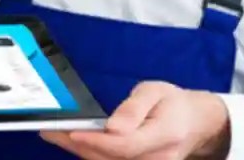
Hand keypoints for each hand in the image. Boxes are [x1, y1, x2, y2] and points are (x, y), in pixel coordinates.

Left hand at [41, 82, 229, 159]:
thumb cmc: (172, 102)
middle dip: (77, 146)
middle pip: (110, 159)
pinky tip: (73, 142)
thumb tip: (112, 126)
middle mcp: (157, 158)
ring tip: (54, 134)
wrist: (194, 123)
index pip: (124, 145)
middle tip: (49, 130)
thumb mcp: (155, 91)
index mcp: (164, 134)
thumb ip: (134, 108)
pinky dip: (90, 154)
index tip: (70, 131)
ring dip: (79, 151)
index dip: (95, 141)